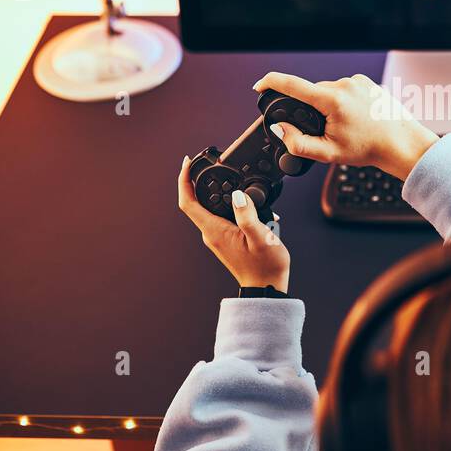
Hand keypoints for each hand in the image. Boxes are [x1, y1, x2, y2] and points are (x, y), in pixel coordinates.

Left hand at [177, 156, 289, 290]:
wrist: (267, 288)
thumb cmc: (266, 267)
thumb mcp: (261, 237)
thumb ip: (248, 215)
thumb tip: (238, 195)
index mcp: (215, 231)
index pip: (188, 202)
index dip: (184, 180)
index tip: (188, 162)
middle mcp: (212, 233)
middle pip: (196, 202)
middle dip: (198, 180)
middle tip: (206, 163)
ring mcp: (218, 237)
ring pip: (209, 208)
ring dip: (216, 191)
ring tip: (230, 178)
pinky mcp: (226, 239)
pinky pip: (220, 216)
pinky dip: (227, 203)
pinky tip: (245, 202)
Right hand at [253, 72, 439, 180]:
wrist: (401, 144)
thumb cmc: (370, 149)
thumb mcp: (328, 153)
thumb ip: (298, 143)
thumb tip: (280, 128)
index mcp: (332, 100)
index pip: (292, 84)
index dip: (270, 84)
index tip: (259, 86)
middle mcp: (344, 84)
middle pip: (312, 92)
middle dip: (311, 110)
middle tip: (328, 131)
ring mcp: (357, 81)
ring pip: (328, 92)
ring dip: (328, 107)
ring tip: (347, 127)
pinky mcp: (366, 82)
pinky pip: (344, 90)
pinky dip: (342, 103)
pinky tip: (355, 118)